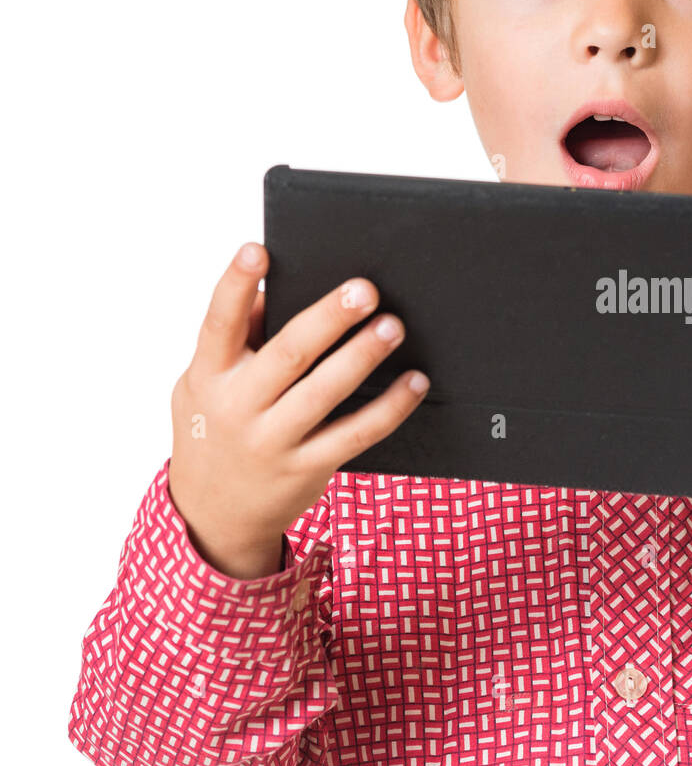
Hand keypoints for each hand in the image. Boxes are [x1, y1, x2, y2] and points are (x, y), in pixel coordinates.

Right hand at [167, 243, 430, 578]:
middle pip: (287, 354)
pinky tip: (414, 383)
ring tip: (393, 327)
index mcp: (209, 375)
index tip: (258, 250)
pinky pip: (354, 434)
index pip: (219, 323)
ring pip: (324, 393)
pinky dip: (389, 408)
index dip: (235, 285)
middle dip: (328, 318)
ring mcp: (271, 441)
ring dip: (363, 357)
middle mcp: (237, 407)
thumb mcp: (203, 384)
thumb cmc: (216, 428)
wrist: (212, 515)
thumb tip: (270, 289)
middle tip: (364, 289)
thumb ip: (236, 339)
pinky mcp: (305, 468)